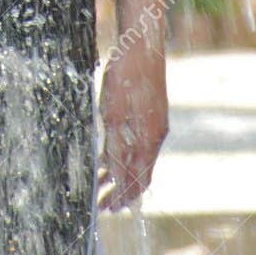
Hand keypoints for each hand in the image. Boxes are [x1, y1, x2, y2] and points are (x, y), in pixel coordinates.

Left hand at [96, 43, 166, 212]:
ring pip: (138, 159)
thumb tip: (115, 177)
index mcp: (149, 140)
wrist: (141, 45)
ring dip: (120, 174)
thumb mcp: (114, 114)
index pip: (137, 181)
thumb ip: (117, 146)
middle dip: (121, 191)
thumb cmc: (125, 77)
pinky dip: (124, 155)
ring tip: (100, 183)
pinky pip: (137, 143)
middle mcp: (155, 136)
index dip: (122, 197)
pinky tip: (108, 155)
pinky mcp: (151, 113)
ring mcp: (155, 124)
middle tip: (103, 204)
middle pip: (140, 174)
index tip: (107, 209)